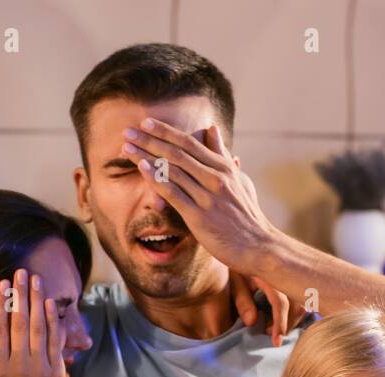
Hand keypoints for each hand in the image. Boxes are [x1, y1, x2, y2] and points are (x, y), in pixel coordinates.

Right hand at [0, 268, 67, 376]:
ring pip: (39, 328)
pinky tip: (50, 305)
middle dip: (21, 295)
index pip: (0, 329)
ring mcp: (40, 369)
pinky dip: (53, 322)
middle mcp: (20, 366)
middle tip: (21, 272)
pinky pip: (55, 342)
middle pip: (20, 323)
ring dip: (37, 301)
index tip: (2, 285)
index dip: (1, 305)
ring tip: (36, 280)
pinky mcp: (56, 373)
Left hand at [123, 120, 277, 276]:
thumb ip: (222, 155)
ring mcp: (207, 197)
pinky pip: (174, 194)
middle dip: (149, 140)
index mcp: (224, 168)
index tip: (146, 122)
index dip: (166, 132)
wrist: (258, 246)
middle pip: (177, 152)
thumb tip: (213, 129)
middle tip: (127, 131)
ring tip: (125, 148)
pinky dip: (157, 179)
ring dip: (146, 156)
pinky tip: (142, 169)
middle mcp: (215, 178)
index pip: (190, 143)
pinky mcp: (200, 216)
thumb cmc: (248, 215)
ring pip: (172, 170)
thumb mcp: (239, 180)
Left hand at [230, 271, 307, 346]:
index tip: (276, 342)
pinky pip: (304, 296)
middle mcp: (286, 272)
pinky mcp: (296, 275)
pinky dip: (296, 310)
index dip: (279, 323)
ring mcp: (293, 273)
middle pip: (297, 304)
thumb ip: (242, 300)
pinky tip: (283, 317)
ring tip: (275, 328)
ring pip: (303, 302)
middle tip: (273, 336)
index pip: (281, 302)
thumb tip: (252, 322)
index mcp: (270, 272)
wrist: (241, 249)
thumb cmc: (235, 267)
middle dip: (288, 324)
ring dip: (293, 318)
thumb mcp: (234, 282)